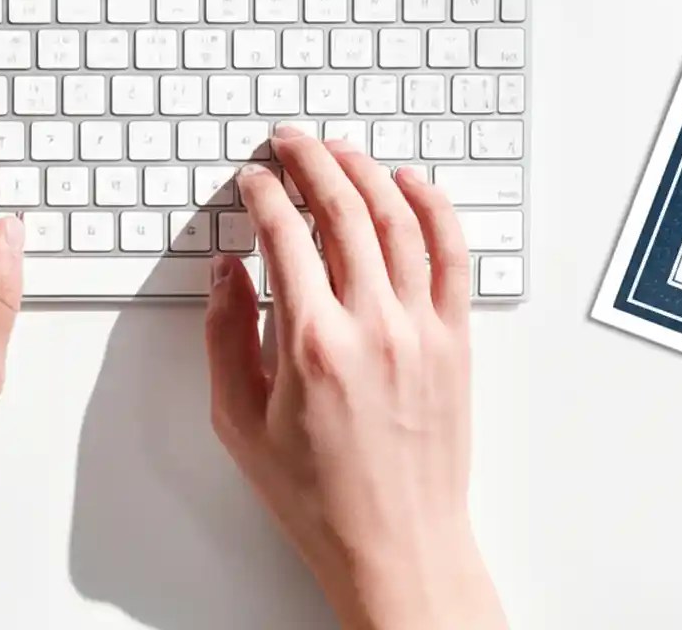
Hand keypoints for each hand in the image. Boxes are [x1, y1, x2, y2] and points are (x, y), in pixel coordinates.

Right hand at [205, 128, 506, 629]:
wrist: (397, 540)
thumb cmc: (319, 494)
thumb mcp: (241, 422)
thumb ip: (225, 336)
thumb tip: (226, 271)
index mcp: (311, 345)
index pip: (284, 235)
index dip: (264, 194)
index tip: (253, 179)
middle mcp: (372, 326)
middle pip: (343, 211)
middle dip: (311, 162)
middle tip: (290, 142)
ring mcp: (423, 329)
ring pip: (399, 220)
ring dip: (367, 172)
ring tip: (341, 151)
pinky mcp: (457, 340)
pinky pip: (454, 255)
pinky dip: (435, 208)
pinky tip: (413, 184)